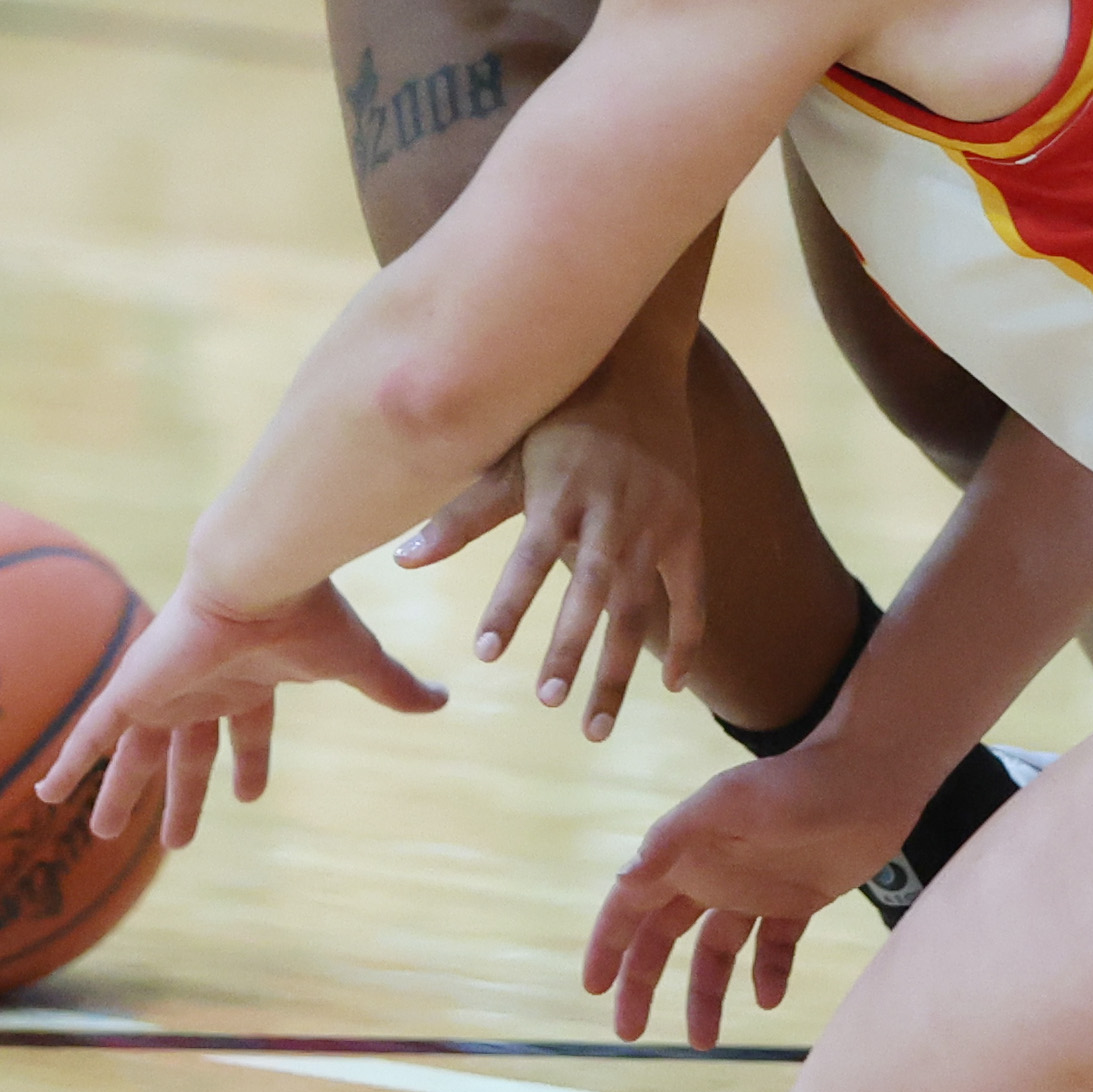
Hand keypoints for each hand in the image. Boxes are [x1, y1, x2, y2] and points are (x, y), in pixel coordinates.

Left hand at [37, 579, 446, 845]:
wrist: (259, 574)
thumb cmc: (307, 613)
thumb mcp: (357, 663)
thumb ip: (392, 687)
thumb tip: (446, 701)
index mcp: (249, 680)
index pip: (248, 733)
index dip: (248, 765)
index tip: (248, 797)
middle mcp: (202, 688)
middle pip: (184, 754)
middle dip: (179, 797)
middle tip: (173, 843)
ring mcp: (163, 690)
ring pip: (134, 754)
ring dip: (119, 793)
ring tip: (99, 836)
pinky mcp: (133, 690)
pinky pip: (92, 734)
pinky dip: (68, 763)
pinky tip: (44, 795)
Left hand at [395, 358, 703, 740]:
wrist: (638, 365)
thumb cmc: (558, 414)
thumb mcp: (508, 456)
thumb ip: (461, 515)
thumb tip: (400, 560)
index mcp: (559, 494)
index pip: (529, 559)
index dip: (509, 605)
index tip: (485, 653)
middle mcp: (610, 512)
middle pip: (590, 592)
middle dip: (570, 649)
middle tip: (549, 702)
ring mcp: (655, 523)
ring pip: (638, 607)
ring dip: (617, 668)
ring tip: (593, 726)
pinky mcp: (688, 527)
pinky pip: (692, 594)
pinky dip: (687, 640)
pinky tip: (672, 687)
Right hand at [583, 748, 916, 1048]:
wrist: (869, 777)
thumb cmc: (794, 783)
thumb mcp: (726, 805)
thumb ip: (674, 840)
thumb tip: (624, 880)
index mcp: (686, 852)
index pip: (631, 904)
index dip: (608, 944)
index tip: (593, 988)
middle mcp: (714, 873)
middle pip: (664, 937)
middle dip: (643, 983)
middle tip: (631, 1032)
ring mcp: (756, 888)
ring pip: (717, 953)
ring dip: (706, 995)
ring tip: (704, 1042)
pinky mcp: (799, 900)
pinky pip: (774, 948)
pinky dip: (768, 974)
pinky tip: (769, 998)